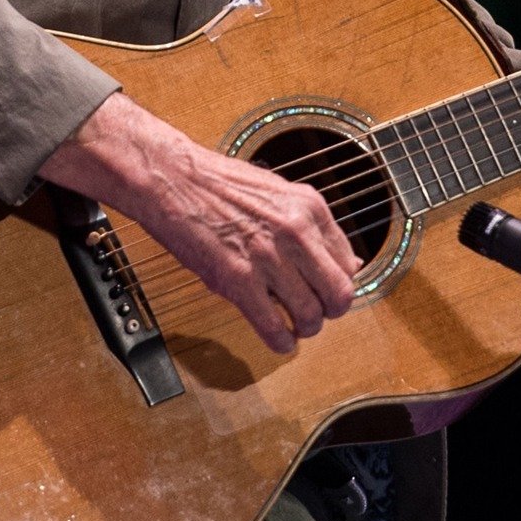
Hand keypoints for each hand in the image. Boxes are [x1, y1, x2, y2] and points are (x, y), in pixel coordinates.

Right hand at [38, 92, 362, 352]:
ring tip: (293, 327)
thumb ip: (312, 226)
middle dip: (329, 311)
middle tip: (314, 313)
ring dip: (305, 329)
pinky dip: (280, 342)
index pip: (348, 262)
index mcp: (309, 207)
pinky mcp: (238, 280)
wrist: (172, 178)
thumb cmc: (217, 184)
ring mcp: (268, 257)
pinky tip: (276, 338)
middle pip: (338, 294)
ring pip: (310, 315)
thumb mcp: (279, 194)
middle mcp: (295, 232)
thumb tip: (347, 262)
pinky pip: (273, 327)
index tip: (326, 291)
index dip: (338, 283)